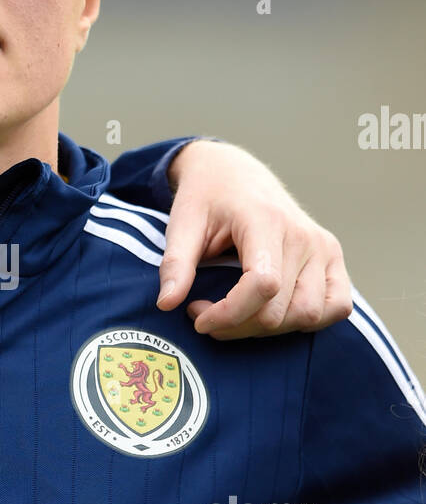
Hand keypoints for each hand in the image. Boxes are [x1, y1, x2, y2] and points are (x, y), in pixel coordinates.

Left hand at [157, 140, 352, 338]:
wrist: (235, 174)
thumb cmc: (207, 198)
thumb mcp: (182, 223)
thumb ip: (176, 263)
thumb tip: (166, 304)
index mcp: (266, 221)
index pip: (263, 285)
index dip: (228, 314)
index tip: (197, 317)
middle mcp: (304, 235)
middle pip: (281, 310)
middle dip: (238, 325)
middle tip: (206, 314)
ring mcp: (324, 248)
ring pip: (308, 316)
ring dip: (268, 329)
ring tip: (236, 313)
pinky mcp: (334, 258)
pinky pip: (336, 307)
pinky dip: (307, 321)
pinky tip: (274, 312)